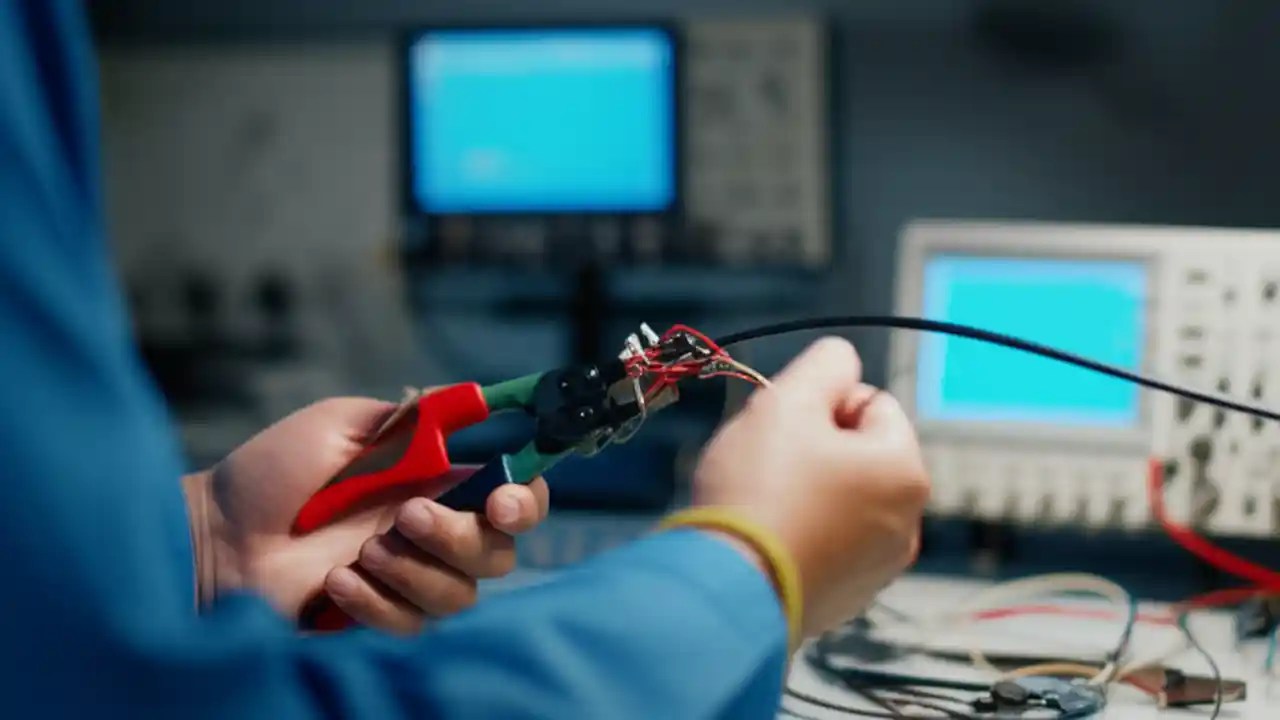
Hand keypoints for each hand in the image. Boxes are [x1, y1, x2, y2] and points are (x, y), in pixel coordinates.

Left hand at [183, 397, 548, 632]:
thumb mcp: (341, 424)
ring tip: (360, 552)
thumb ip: (408, 417)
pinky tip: (335, 582)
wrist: (216, 532)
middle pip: (498, 553)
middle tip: (404, 517)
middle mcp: (433, 533)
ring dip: (415, 572)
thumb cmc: (273, 471)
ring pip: (460, 595)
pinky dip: (377, 603)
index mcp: (436, 482)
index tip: (501, 499)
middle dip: (461, 536)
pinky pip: (411, 624)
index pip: (512, 497)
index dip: (525, 500)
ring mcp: (407, 579)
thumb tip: (469, 400)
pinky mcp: (378, 617)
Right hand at [692, 338, 928, 635]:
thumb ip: (825, 366)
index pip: (872, 402)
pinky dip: (803, 536)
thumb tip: (841, 360)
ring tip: (766, 505)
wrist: (728, 586)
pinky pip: (828, 546)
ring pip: (843, 500)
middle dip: (817, 450)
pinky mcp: (848, 599)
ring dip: (810, 492)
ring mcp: (879, 567)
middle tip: (769, 463)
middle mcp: (906, 523)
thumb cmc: (760, 490)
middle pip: (859, 454)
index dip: (823, 403)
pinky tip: (769, 540)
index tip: (785, 426)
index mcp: (904, 470)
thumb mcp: (788, 402)